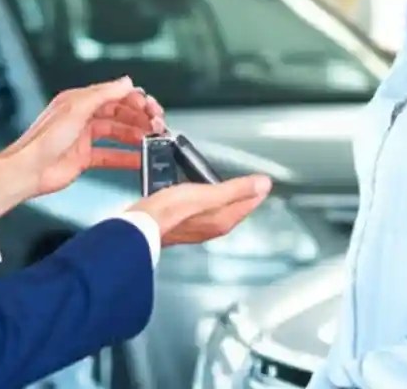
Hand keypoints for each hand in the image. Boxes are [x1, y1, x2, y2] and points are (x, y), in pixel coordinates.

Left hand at [8, 76, 165, 196]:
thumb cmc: (43, 140)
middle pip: (119, 113)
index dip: (135, 100)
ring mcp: (84, 138)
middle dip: (140, 118)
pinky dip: (126, 157)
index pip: (114, 95)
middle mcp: (82, 117)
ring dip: (136, 136)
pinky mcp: (84, 158)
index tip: (150, 108)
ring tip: (151, 141)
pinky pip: (111, 155)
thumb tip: (126, 82)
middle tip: (156, 125)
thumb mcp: (77, 108)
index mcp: (79, 100)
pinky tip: (139, 159)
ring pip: (118, 133)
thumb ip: (104, 94)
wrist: (28, 170)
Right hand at [128, 175, 271, 246]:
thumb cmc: (173, 208)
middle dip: (245, 196)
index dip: (257, 190)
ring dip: (229, 199)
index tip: (264, 179)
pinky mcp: (186, 225)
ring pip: (222, 211)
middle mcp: (215, 227)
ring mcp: (200, 228)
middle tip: (252, 183)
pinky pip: (207, 212)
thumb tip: (264, 184)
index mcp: (224, 219)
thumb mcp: (208, 193)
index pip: (249, 204)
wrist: (142, 225)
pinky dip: (212, 202)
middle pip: (237, 209)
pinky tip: (205, 196)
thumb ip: (236, 189)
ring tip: (233, 186)